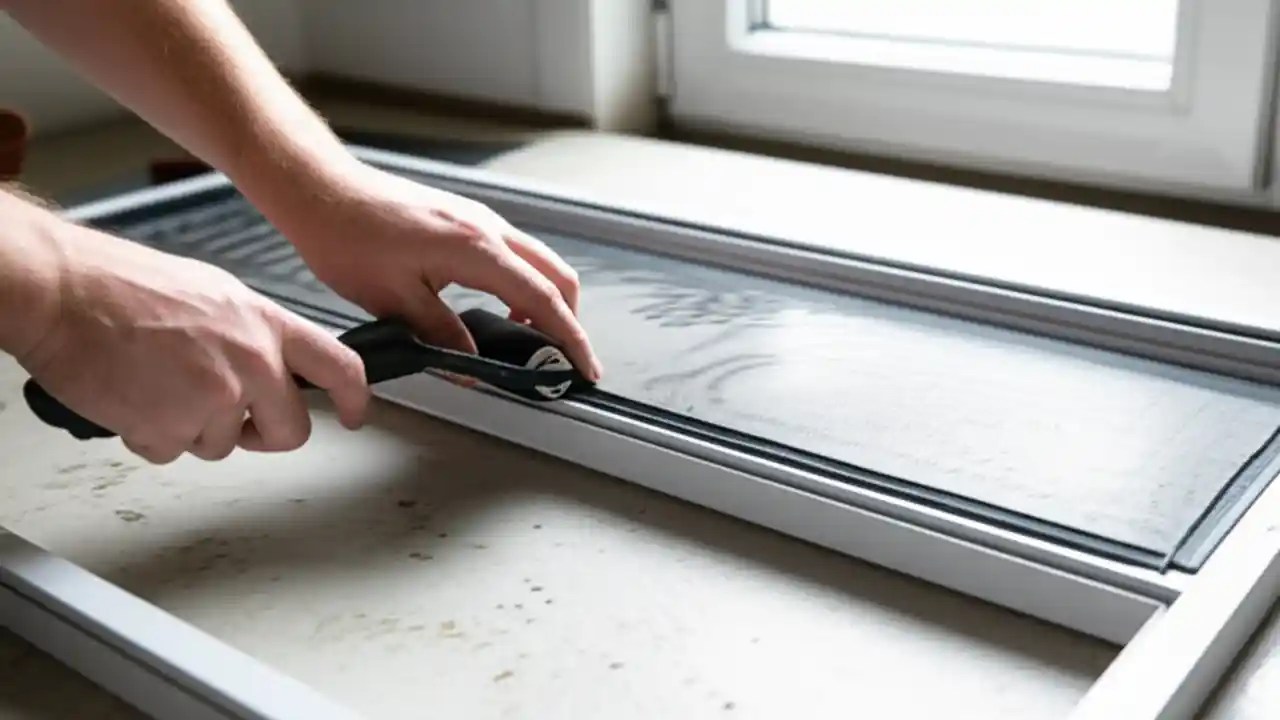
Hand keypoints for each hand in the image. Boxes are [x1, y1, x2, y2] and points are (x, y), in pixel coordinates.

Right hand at [17, 223, 369, 463]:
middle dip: (264, 435)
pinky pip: (172, 451)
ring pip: (222, 444)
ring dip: (191, 428)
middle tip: (232, 423)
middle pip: (292, 429)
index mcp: (264, 323)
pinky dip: (150, 435)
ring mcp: (215, 396)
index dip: (355, 397)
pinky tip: (133, 396)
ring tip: (156, 384)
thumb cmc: (121, 286)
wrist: (64, 291)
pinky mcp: (174, 426)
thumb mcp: (212, 294)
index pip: (339, 364)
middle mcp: (251, 360)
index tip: (356, 414)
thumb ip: (250, 334)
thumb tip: (268, 363)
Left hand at [273, 163, 603, 381]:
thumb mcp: (393, 301)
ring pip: (538, 261)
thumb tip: (472, 364)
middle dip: (569, 319)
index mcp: (477, 250)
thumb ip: (441, 334)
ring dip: (545, 301)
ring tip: (529, 341)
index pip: (542, 300)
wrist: (323, 191)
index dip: (570, 338)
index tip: (586, 367)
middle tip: (563, 359)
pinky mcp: (465, 219)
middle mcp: (488, 229)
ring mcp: (479, 219)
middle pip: (556, 276)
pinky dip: (523, 283)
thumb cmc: (348, 237)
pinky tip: (497, 309)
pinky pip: (514, 252)